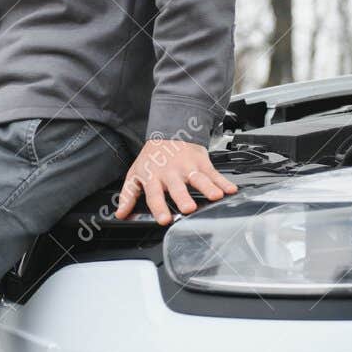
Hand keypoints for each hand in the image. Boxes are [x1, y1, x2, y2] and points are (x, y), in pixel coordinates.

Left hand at [114, 139, 237, 224]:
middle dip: (183, 197)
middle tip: (188, 208)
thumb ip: (128, 195)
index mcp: (153, 177)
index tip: (164, 219)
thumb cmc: (152, 158)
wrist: (169, 132)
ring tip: (216, 196)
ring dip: (208, 187)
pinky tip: (231, 189)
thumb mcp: (135, 174)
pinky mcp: (202, 163)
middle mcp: (171, 173)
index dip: (159, 207)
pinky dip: (223, 181)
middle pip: (178, 187)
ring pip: (199, 179)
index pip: (154, 194)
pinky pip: (214, 174)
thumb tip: (120, 213)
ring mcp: (188, 167)